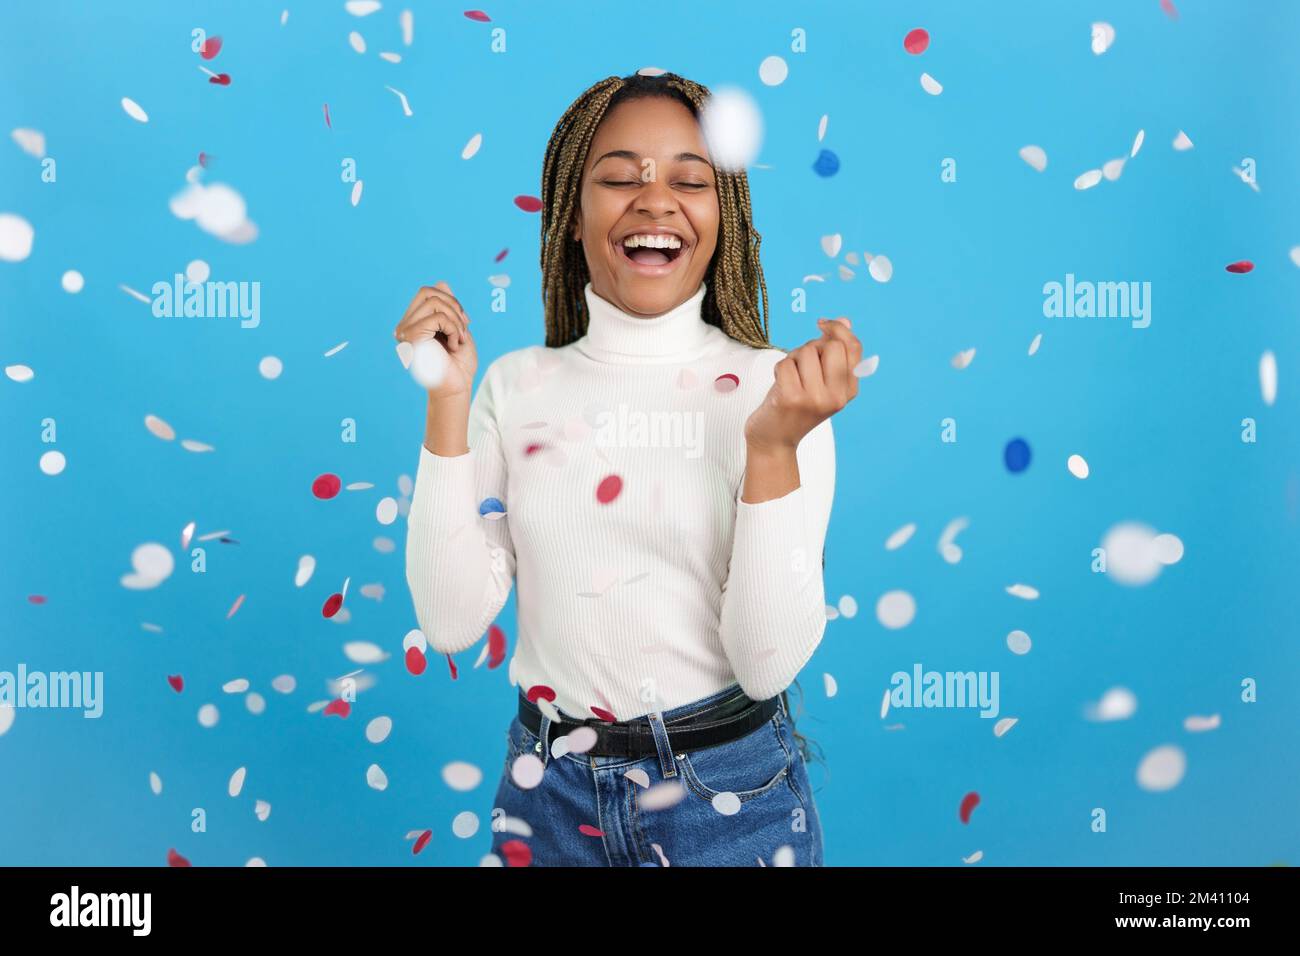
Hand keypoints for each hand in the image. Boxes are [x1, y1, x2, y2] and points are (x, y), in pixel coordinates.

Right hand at [393, 281, 476, 400]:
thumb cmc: (458, 364)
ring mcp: (405, 332)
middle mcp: (404, 327)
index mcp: (412, 324)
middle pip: (427, 291)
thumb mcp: (457, 328)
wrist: (457, 387)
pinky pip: (437, 317)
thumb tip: (441, 283)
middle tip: (463, 327)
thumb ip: (447, 307)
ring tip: (459, 338)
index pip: (427, 293)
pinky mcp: (412, 338)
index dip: (450, 301)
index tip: (463, 322)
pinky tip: (454, 346)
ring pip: (433, 302)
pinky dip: (453, 329)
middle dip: (453, 305)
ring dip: (455, 319)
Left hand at [744, 317, 861, 450]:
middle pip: (831, 345)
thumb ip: (833, 353)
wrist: (775, 439)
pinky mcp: (792, 399)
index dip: (838, 330)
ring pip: (806, 351)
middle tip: (802, 364)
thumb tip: (844, 321)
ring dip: (793, 358)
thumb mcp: (821, 381)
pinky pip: (786, 363)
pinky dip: (779, 369)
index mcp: (849, 390)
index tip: (822, 324)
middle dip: (812, 347)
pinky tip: (780, 385)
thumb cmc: (796, 405)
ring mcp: (815, 399)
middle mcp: (837, 397)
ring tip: (790, 377)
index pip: (853, 348)